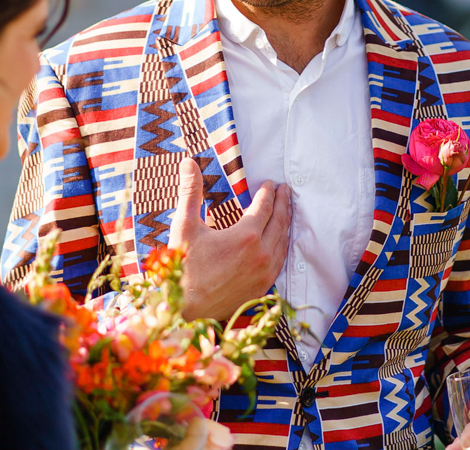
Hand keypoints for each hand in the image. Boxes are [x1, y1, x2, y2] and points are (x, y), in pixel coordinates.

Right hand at [170, 157, 290, 321]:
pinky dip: (283, 245)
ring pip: (283, 242)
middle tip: (284, 191)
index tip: (269, 182)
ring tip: (285, 211)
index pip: (264, 207)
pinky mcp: (263, 287)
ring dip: (286, 223)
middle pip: (279, 222)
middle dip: (282, 203)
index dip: (267, 192)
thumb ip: (191, 192)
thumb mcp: (185, 226)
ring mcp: (265, 273)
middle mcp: (261, 254)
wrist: (185, 309)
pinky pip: (280, 261)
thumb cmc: (183, 266)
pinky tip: (280, 241)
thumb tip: (188, 161)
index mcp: (246, 236)